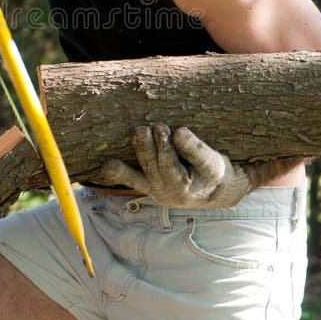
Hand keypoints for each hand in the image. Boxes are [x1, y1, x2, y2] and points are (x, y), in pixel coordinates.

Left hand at [96, 124, 250, 207]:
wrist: (211, 193)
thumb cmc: (212, 173)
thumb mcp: (213, 163)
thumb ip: (197, 151)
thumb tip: (178, 133)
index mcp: (187, 187)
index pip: (179, 165)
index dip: (174, 148)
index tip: (178, 131)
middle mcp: (168, 192)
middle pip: (159, 167)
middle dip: (155, 145)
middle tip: (156, 126)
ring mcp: (155, 189)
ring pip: (144, 171)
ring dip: (141, 149)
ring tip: (140, 131)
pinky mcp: (146, 185)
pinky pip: (131, 179)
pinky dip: (118, 173)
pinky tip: (107, 165)